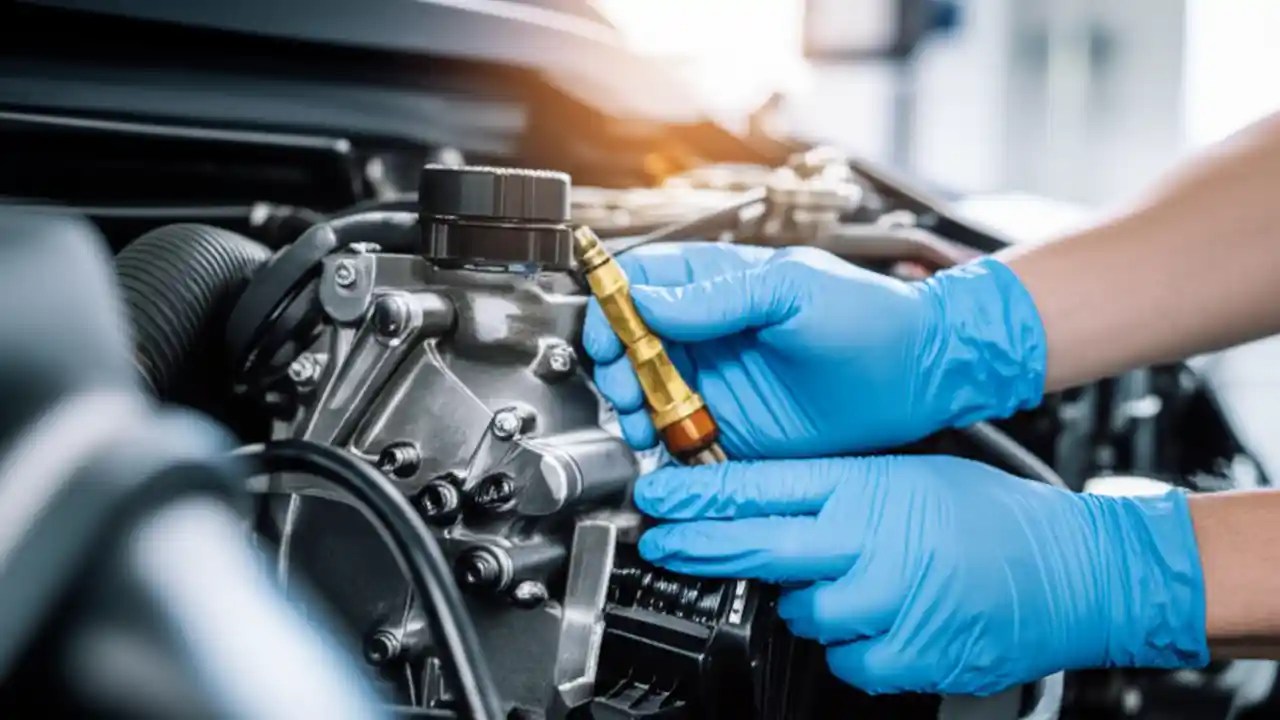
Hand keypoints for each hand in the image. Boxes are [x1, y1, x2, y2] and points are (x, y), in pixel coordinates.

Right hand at [582, 242, 1046, 458]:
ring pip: (645, 393)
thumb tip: (651, 302)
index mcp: (717, 285)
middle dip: (616, 367)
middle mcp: (707, 332)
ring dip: (632, 409)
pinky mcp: (730, 429)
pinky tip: (665, 450)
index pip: (640, 284)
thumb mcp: (796, 291)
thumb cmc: (871, 319)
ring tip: (643, 424)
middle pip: (631, 344)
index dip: (612, 308)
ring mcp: (716, 382)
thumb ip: (722, 295)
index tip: (606, 337)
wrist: (922, 378)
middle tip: (627, 389)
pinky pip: (678, 439)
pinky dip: (660, 447)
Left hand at [634, 456, 1207, 695]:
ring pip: (799, 610)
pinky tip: (874, 622)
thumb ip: (842, 491)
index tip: (659, 498)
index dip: (700, 495)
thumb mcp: (913, 474)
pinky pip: (841, 659)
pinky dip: (847, 645)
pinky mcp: (906, 654)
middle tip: (664, 544)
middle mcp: (869, 542)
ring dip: (803, 601)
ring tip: (846, 583)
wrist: (1074, 571)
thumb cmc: (997, 518)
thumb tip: (776, 503)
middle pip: (758, 545)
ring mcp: (886, 601)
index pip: (764, 487)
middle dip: (699, 546)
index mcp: (869, 488)